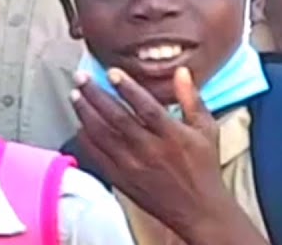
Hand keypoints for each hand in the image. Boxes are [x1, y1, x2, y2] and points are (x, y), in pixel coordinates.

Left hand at [72, 67, 247, 241]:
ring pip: (103, 136)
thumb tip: (181, 71)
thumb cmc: (204, 167)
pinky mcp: (123, 180)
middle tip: (81, 77)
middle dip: (96, 96)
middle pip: (117, 119)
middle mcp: (150, 151)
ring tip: (76, 95)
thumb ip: (191, 98)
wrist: (198, 211)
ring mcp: (133, 167)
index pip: (145, 108)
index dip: (127, 89)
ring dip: (86, 114)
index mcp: (172, 136)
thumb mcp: (206, 129)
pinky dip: (87, 140)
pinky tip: (80, 125)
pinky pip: (98, 157)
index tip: (111, 72)